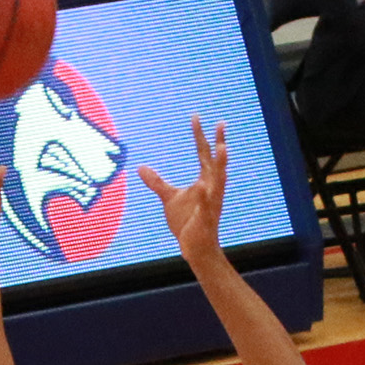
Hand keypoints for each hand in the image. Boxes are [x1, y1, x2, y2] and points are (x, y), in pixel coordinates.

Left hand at [138, 117, 227, 261]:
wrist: (195, 248)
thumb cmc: (187, 223)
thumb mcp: (168, 197)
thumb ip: (156, 181)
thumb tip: (140, 167)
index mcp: (204, 181)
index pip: (203, 153)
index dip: (199, 135)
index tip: (196, 116)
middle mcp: (211, 188)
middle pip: (216, 161)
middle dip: (219, 142)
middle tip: (221, 123)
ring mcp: (211, 202)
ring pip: (219, 181)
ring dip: (222, 165)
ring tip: (224, 148)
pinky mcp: (206, 218)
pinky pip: (208, 206)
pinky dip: (208, 196)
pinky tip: (205, 187)